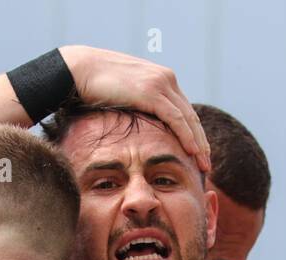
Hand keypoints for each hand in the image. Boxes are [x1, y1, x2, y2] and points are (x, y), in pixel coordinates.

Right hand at [59, 46, 209, 171]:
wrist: (79, 69)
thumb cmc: (93, 85)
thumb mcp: (123, 96)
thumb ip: (136, 106)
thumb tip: (136, 125)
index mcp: (162, 79)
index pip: (184, 111)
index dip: (193, 133)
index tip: (198, 153)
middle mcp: (167, 79)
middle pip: (191, 116)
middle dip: (201, 142)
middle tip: (206, 164)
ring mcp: (161, 84)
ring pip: (188, 119)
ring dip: (198, 144)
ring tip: (203, 164)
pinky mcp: (152, 92)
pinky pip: (176, 119)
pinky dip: (186, 136)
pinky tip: (192, 152)